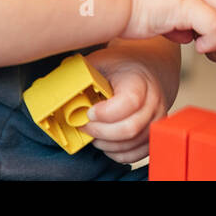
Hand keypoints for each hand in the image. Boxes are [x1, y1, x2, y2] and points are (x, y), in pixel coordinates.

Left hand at [81, 43, 178, 164]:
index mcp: (139, 80)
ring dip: (106, 143)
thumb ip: (82, 74)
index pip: (128, 102)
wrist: (148, 68)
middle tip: (85, 125)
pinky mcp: (154, 133)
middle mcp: (153, 100)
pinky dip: (117, 152)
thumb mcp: (101, 61)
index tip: (90, 111)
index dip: (105, 113)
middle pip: (129, 129)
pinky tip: (106, 140)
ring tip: (94, 132)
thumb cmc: (121, 66)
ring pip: (131, 144)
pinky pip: (136, 153)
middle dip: (100, 132)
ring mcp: (157, 119)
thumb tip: (58, 88)